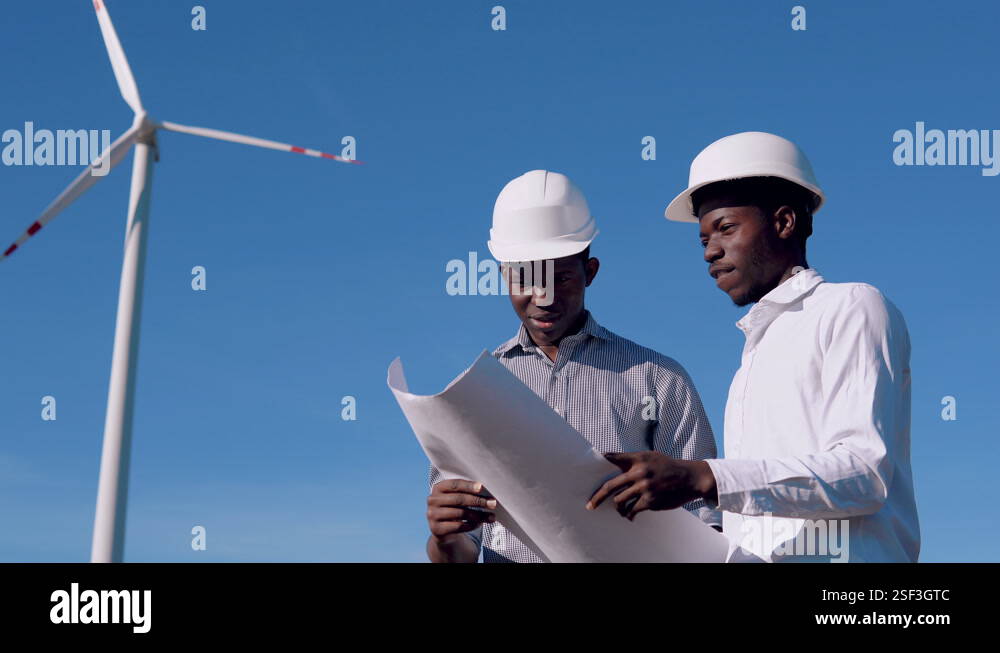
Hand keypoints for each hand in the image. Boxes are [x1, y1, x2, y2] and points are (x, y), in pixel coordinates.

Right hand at [426, 479, 496, 539]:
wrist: (444, 530)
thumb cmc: (455, 508)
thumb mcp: (457, 498)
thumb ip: (467, 492)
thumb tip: (487, 492)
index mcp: (438, 488)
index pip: (454, 484)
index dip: (468, 486)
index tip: (481, 488)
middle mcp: (433, 500)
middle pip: (459, 499)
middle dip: (478, 501)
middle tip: (492, 503)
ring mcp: (433, 515)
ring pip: (461, 514)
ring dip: (479, 515)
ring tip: (491, 516)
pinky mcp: (437, 529)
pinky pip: (459, 526)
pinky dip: (472, 525)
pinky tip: (480, 523)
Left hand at [586, 452, 716, 520]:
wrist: (690, 477)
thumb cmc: (668, 466)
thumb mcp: (651, 456)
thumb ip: (633, 459)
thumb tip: (611, 461)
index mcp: (638, 458)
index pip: (613, 458)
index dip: (599, 462)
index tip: (585, 468)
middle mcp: (639, 472)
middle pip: (610, 486)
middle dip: (597, 497)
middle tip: (589, 505)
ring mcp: (644, 487)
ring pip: (620, 501)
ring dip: (617, 507)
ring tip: (619, 510)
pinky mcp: (650, 501)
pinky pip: (633, 510)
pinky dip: (629, 514)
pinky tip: (629, 516)